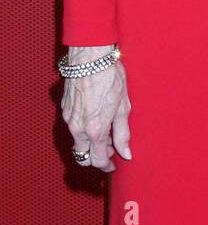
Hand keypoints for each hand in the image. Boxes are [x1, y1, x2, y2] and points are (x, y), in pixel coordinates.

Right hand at [61, 46, 131, 171]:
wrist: (90, 57)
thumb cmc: (110, 78)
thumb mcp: (123, 107)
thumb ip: (123, 133)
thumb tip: (126, 154)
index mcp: (94, 130)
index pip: (98, 160)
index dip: (107, 166)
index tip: (114, 165)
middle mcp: (78, 128)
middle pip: (83, 156)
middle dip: (96, 157)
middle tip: (110, 149)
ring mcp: (69, 118)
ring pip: (76, 142)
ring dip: (88, 143)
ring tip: (104, 131)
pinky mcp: (64, 108)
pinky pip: (72, 127)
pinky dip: (82, 130)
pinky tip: (93, 118)